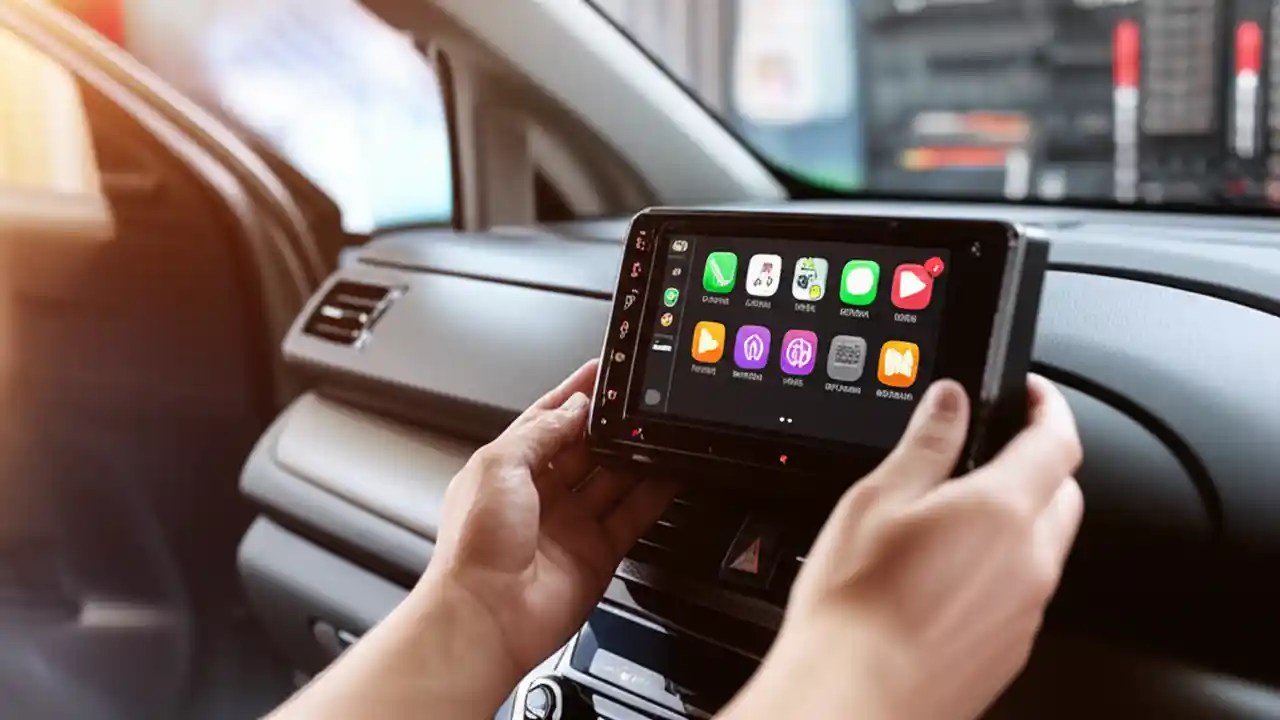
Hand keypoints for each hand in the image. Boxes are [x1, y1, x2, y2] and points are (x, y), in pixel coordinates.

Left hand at [270, 361, 675, 719]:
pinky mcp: (596, 553)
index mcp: (506, 469)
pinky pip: (632, 516)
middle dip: (609, 425)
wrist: (487, 615)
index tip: (601, 372)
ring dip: (635, 457)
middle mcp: (538, 496)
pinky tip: (670, 473)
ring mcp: (569, 525)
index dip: (573, 396)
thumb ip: (541, 431)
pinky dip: (653, 495)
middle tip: (638, 402)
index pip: (546, 420)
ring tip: (659, 432)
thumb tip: (573, 407)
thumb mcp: (499, 464)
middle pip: (583, 448)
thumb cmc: (474, 546)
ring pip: (612, 480)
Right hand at [721, 376, 1083, 719]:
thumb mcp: (876, 501)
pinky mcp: (1012, 648)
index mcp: (1000, 511)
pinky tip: (946, 577)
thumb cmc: (855, 608)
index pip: (1057, 440)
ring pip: (1045, 545)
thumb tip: (951, 400)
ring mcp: (1026, 610)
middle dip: (1038, 462)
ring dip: (1019, 518)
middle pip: (1064, 493)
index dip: (1048, 406)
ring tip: (952, 520)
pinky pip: (1024, 591)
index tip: (1029, 394)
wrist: (850, 698)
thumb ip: (927, 443)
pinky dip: (1002, 568)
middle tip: (989, 451)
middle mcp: (1029, 561)